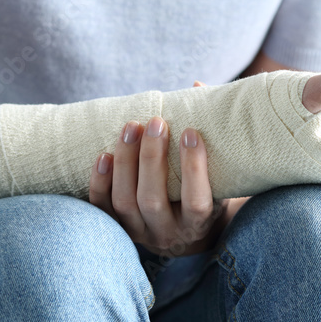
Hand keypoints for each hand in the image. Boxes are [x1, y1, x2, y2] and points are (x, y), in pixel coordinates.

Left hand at [88, 114, 234, 256]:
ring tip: (130, 128)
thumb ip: (213, 135)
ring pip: (125, 203)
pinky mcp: (119, 228)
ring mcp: (140, 233)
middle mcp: (168, 233)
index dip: (193, 167)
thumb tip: (197, 86)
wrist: (185, 234)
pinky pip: (103, 210)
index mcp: (199, 223)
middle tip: (155, 122)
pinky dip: (99, 183)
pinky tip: (103, 155)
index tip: (191, 132)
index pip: (197, 200)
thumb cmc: (206, 192)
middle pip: (153, 200)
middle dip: (150, 158)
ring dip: (125, 164)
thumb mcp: (220, 174)